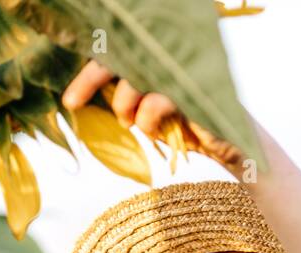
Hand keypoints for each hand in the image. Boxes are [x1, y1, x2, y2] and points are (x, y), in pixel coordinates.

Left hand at [60, 59, 246, 171]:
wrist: (231, 147)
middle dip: (90, 80)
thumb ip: (127, 104)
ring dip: (123, 104)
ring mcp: (179, 71)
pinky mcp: (193, 87)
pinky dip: (147, 116)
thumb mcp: (150, 116)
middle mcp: (166, 60)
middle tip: (73, 102)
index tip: (70, 100)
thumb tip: (88, 104)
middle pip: (118, 58)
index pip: (115, 56)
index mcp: (154, 63)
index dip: (89, 75)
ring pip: (134, 78)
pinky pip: (158, 98)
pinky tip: (149, 129)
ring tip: (129, 122)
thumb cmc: (188, 129)